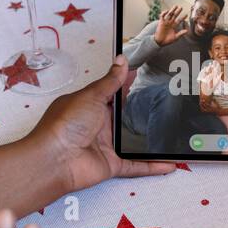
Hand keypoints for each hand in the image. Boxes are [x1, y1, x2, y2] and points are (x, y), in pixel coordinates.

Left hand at [26, 56, 175, 191]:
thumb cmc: (64, 125)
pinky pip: (137, 166)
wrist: (54, 159)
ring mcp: (106, 146)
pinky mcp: (112, 165)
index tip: (149, 74)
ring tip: (173, 132)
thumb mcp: (90, 96)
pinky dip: (152, 166)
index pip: (114, 92)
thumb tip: (121, 60)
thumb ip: (110, 81)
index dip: (129, 84)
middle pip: (126, 118)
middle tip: (168, 103)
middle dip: (144, 113)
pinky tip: (169, 164)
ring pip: (135, 143)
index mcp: (91, 106)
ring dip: (152, 140)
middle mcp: (99, 125)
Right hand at [153, 5, 186, 45]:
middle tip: (181, 7)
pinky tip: (167, 11)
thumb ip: (181, 33)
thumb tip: (187, 31)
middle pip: (174, 15)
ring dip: (172, 10)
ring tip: (175, 6)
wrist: (160, 42)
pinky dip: (164, 13)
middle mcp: (170, 23)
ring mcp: (166, 22)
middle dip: (178, 11)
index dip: (183, 17)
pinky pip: (162, 16)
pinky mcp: (161, 22)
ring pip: (169, 14)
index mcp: (174, 26)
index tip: (186, 15)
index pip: (179, 20)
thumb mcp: (176, 37)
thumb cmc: (168, 40)